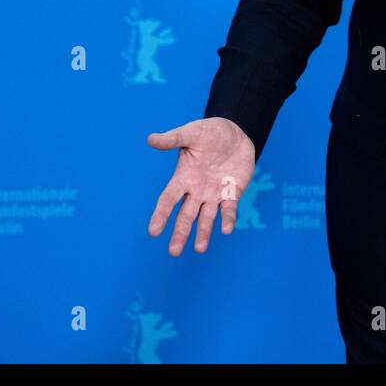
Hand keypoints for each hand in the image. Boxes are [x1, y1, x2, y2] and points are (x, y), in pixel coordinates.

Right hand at [146, 117, 255, 255]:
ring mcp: (214, 194)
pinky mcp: (232, 193)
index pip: (168, 200)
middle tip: (174, 252)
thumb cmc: (208, 133)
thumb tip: (150, 139)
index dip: (161, 215)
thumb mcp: (190, 133)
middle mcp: (196, 190)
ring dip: (203, 233)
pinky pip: (229, 209)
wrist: (235, 133)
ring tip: (200, 249)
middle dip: (180, 233)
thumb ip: (173, 139)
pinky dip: (228, 219)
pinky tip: (226, 230)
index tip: (153, 231)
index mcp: (183, 178)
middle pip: (185, 215)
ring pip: (206, 218)